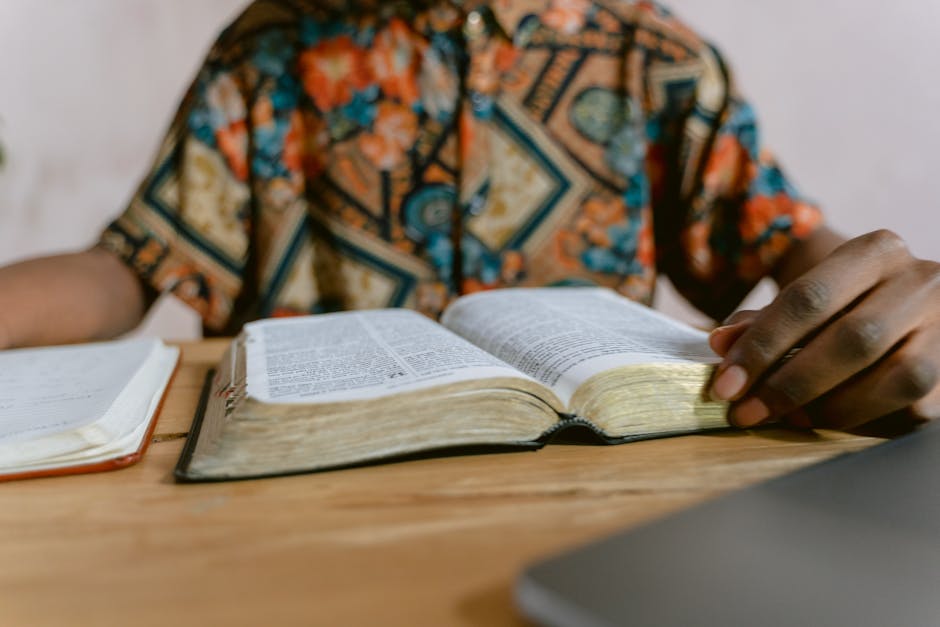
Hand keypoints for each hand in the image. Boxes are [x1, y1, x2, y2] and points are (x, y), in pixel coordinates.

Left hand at [708, 230, 939, 430]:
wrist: (919, 311)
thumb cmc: (848, 306)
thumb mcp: (810, 299)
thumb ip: (765, 320)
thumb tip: (721, 344)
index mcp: (875, 252)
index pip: (809, 298)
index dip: (761, 345)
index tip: (725, 384)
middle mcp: (922, 282)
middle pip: (853, 339)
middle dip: (790, 383)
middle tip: (746, 412)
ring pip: (894, 378)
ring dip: (832, 407)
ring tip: (789, 419)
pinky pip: (913, 408)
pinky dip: (864, 422)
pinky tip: (828, 422)